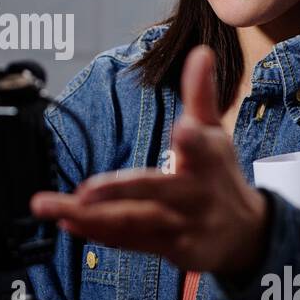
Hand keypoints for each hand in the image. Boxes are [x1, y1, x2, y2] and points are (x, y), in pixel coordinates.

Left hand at [30, 45, 270, 277]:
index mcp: (207, 159)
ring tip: (52, 207)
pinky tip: (68, 222)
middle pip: (154, 191)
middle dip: (117, 191)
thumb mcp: (216, 133)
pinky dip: (99, 233)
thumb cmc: (220, 176)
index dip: (192, 140)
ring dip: (90, 217)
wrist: (247, 236)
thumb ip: (200, 94)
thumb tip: (201, 52)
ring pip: (133, 221)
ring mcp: (183, 224)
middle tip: (84, 191)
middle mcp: (195, 194)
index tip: (182, 131)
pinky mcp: (172, 248)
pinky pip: (131, 241)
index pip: (202, 148)